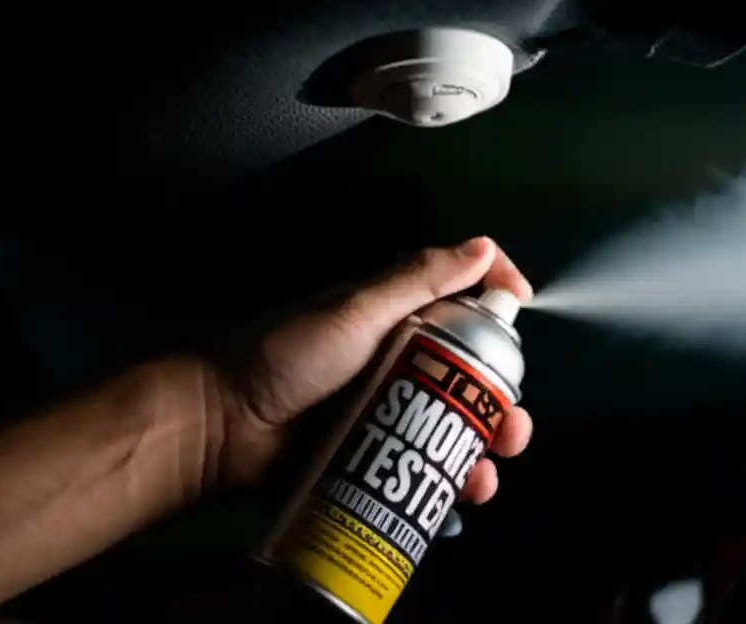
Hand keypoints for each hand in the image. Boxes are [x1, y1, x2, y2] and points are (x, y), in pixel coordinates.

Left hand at [212, 237, 533, 503]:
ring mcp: (386, 418)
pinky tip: (460, 499)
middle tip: (511, 431)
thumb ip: (417, 279)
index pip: (460, 302)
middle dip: (501, 406)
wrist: (219, 429)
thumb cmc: (284, 358)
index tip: (525, 312)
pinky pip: (422, 473)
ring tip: (485, 478)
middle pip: (470, 381)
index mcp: (396, 320)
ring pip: (453, 434)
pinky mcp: (371, 462)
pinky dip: (447, 487)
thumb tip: (483, 247)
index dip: (496, 302)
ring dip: (483, 454)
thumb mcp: (355, 311)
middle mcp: (398, 366)